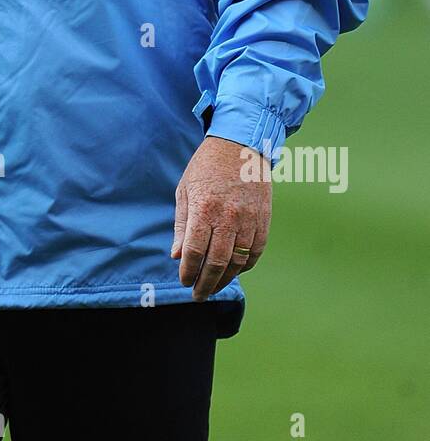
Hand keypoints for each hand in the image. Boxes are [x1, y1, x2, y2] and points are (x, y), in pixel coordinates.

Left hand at [171, 135, 270, 300]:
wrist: (240, 144)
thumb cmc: (206, 167)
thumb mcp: (185, 190)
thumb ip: (182, 225)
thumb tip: (177, 256)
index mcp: (204, 208)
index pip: (195, 252)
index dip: (188, 271)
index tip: (184, 281)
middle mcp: (228, 217)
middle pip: (216, 262)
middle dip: (205, 284)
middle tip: (198, 295)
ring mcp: (249, 219)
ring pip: (238, 261)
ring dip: (225, 279)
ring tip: (214, 287)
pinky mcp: (264, 219)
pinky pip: (256, 251)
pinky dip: (245, 266)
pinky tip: (234, 271)